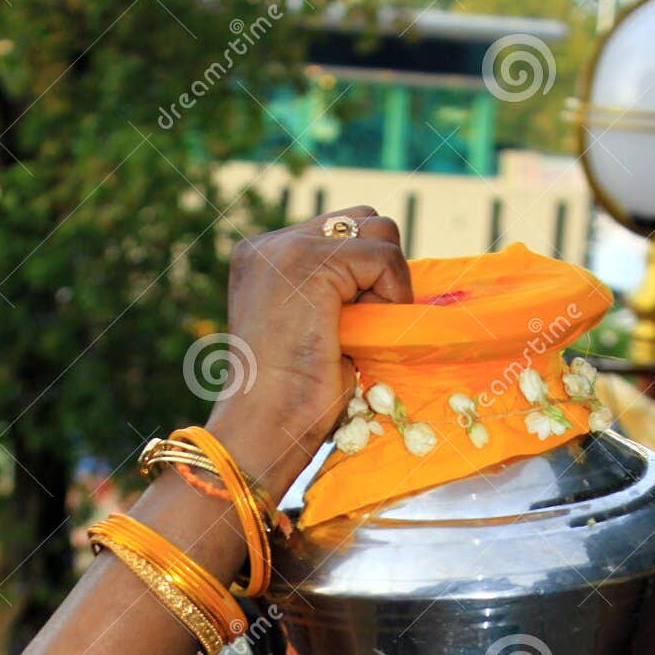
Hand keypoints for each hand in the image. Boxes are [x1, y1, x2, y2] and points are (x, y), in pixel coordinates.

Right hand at [205, 207, 412, 504]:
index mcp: (265, 258)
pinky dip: (391, 296)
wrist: (263, 433)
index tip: (354, 329)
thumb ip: (339, 292)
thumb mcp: (319, 331)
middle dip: (380, 272)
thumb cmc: (293, 404)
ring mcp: (284, 248)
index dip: (368, 278)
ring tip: (360, 333)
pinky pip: (384, 257)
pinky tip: (364, 334)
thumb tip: (391, 275)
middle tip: (362, 330)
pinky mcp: (308, 262)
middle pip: (365, 221)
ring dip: (386, 284)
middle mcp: (268, 244)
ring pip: (379, 232)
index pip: (343, 234)